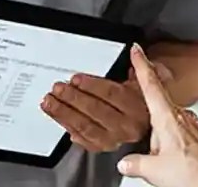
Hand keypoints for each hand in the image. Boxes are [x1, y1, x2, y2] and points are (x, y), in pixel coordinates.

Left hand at [41, 59, 173, 152]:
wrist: (147, 124)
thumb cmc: (141, 99)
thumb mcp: (145, 80)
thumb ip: (140, 66)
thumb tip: (134, 50)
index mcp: (138, 108)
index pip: (112, 95)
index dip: (92, 85)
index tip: (75, 78)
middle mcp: (127, 127)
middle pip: (95, 110)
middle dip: (73, 98)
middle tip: (57, 88)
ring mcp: (113, 139)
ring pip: (85, 126)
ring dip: (64, 113)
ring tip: (50, 102)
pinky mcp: (101, 147)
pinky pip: (81, 138)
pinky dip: (66, 126)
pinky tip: (57, 116)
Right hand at [116, 45, 197, 185]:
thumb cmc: (191, 172)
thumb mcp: (153, 170)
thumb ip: (134, 163)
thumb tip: (125, 162)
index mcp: (167, 117)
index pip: (151, 84)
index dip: (142, 64)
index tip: (137, 48)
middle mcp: (181, 115)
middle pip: (157, 106)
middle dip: (148, 120)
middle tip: (147, 141)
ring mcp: (192, 124)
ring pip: (167, 122)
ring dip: (160, 136)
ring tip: (162, 160)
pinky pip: (178, 133)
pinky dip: (171, 143)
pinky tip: (173, 159)